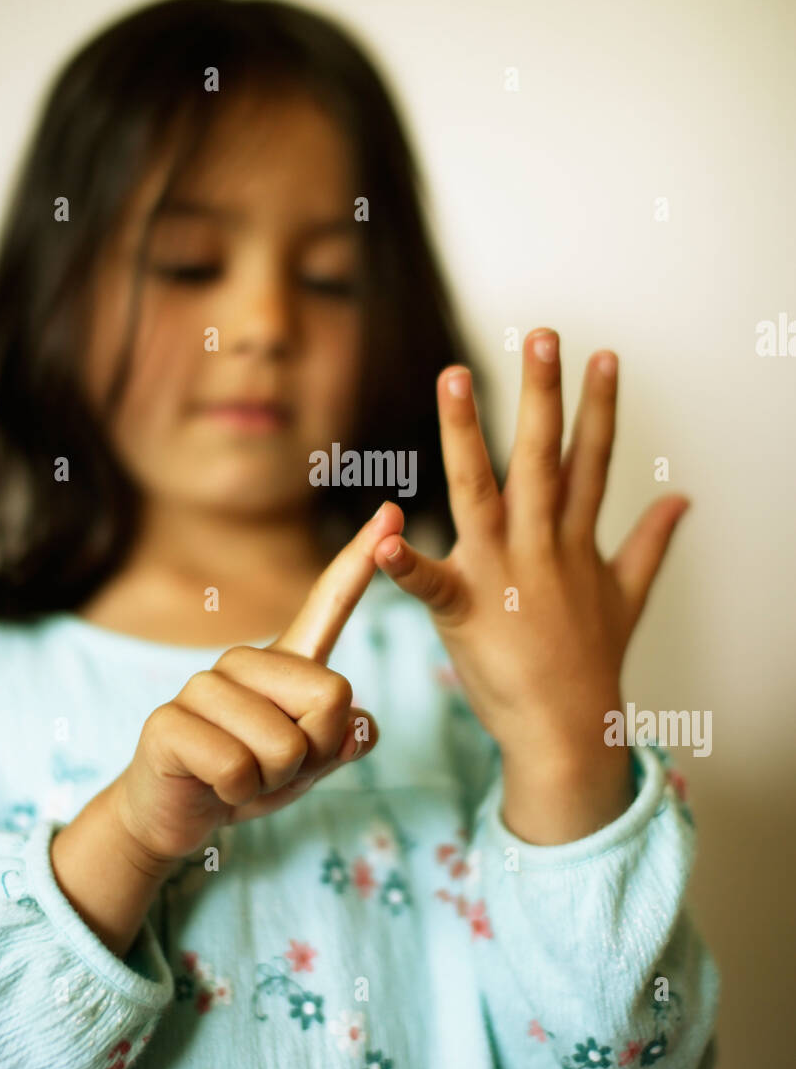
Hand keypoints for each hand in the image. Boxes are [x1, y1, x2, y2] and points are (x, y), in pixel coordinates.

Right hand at [113, 501, 404, 866]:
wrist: (175, 816)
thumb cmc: (250, 779)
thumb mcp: (309, 765)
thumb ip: (340, 742)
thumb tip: (360, 724)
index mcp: (285, 662)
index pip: (329, 602)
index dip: (362, 559)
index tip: (391, 512)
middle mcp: (244, 661)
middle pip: (332, 696)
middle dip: (314, 754)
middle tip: (271, 768)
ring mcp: (203, 685)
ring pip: (285, 745)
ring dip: (271, 781)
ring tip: (239, 778)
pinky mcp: (169, 721)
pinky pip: (237, 769)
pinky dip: (236, 793)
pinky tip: (212, 787)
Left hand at [372, 329, 689, 840]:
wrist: (568, 732)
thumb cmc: (592, 665)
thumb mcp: (629, 595)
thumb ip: (651, 542)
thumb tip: (681, 501)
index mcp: (575, 540)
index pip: (592, 460)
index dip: (599, 407)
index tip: (602, 357)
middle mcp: (541, 546)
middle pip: (543, 459)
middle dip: (542, 395)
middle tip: (541, 337)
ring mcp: (503, 574)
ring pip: (482, 491)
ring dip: (468, 433)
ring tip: (455, 377)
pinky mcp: (466, 610)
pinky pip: (430, 582)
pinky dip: (406, 562)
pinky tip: (387, 532)